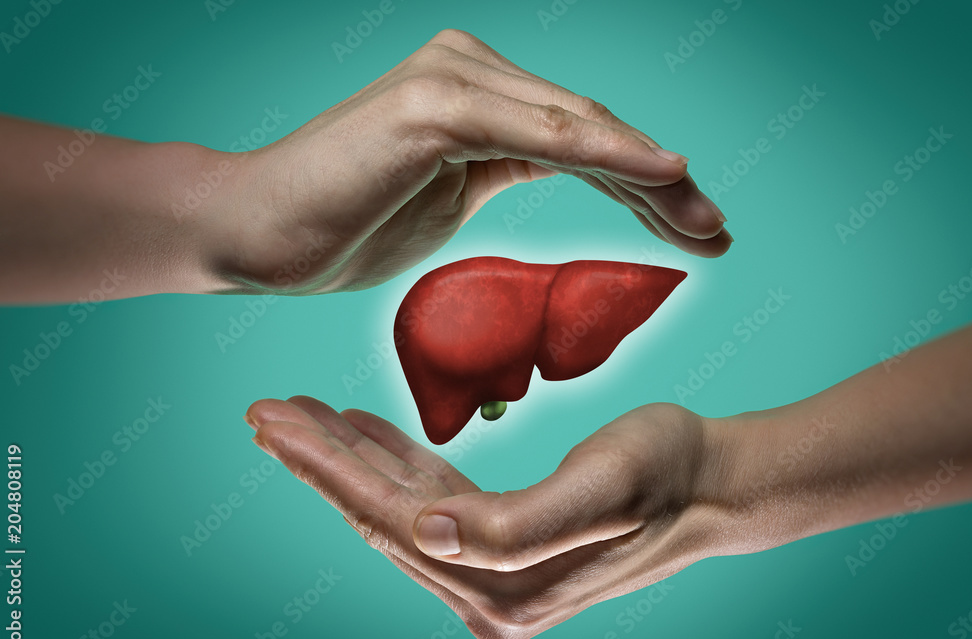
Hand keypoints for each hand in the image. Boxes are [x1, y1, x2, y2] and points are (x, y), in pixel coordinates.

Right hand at [221, 29, 730, 294]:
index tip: (693, 230)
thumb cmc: (340, 227)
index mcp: (477, 98)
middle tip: (718, 233)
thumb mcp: (446, 202)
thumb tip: (559, 166)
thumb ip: (501, 173)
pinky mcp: (437, 105)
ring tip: (706, 222)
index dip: (642, 185)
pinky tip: (666, 172)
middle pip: (592, 129)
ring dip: (651, 178)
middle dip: (661, 187)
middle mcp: (472, 72)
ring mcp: (454, 80)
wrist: (253, 234)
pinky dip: (608, 151)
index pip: (580, 140)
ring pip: (578, 127)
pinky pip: (543, 133)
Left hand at [244, 396, 727, 638]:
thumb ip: (514, 527)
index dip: (327, 469)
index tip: (273, 423)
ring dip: (348, 460)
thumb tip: (425, 534)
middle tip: (265, 413)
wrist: (716, 483)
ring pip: (398, 507)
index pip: (391, 521)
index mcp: (502, 586)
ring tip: (300, 417)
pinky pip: (431, 500)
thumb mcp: (604, 486)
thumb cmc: (668, 472)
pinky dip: (394, 463)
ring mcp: (492, 573)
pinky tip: (362, 433)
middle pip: (382, 517)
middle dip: (320, 463)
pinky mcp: (501, 544)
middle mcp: (487, 592)